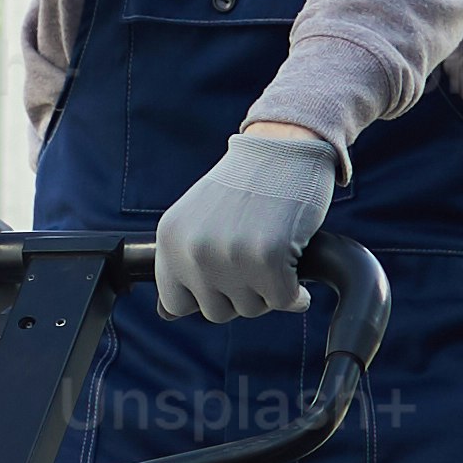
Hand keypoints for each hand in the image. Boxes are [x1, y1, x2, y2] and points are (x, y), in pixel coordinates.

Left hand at [152, 130, 338, 321]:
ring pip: (252, 309)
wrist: (282, 148)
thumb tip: (166, 314)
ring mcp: (229, 256)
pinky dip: (296, 293)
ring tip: (270, 249)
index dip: (205, 296)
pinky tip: (294, 266)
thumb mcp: (197, 219)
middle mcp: (193, 251)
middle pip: (216, 312)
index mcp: (170, 240)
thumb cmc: (245, 185)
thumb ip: (182, 261)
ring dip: (268, 289)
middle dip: (239, 293)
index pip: (175, 304)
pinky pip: (284, 301)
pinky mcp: (267, 259)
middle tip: (252, 256)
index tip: (223, 276)